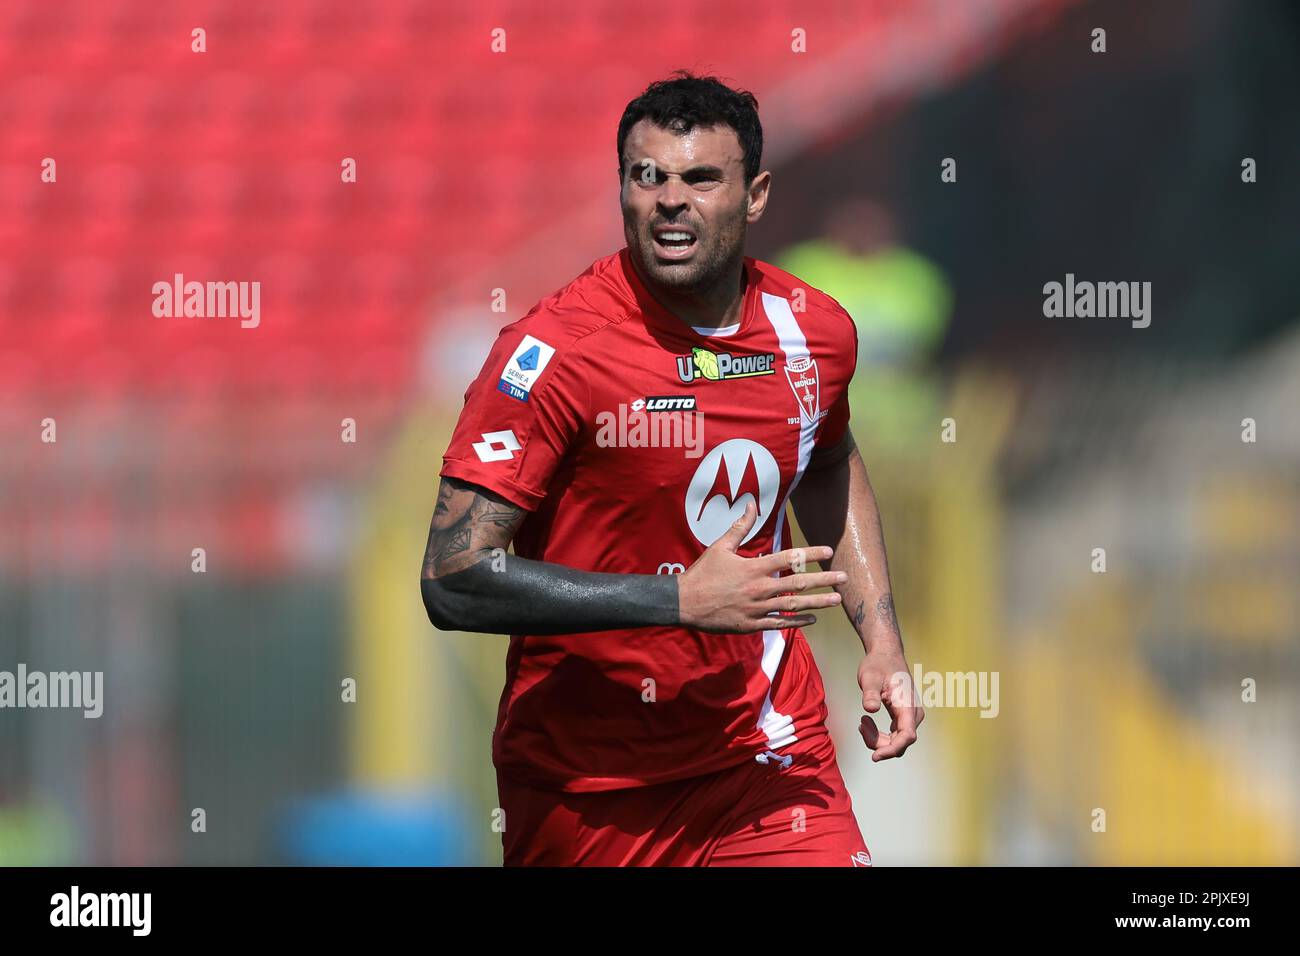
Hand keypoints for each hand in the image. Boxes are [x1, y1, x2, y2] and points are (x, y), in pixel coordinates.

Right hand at [678, 500, 846, 632]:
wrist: (684, 603)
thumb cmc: (702, 573)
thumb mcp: (720, 546)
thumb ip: (740, 527)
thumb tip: (751, 505)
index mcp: (754, 567)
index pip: (790, 559)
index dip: (812, 554)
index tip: (829, 551)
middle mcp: (759, 588)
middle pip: (798, 583)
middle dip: (824, 580)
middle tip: (844, 578)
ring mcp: (757, 608)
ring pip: (793, 605)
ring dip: (817, 602)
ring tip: (836, 600)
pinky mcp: (751, 625)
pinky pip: (779, 623)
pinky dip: (797, 621)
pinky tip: (813, 618)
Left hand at [857, 650, 923, 760]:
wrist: (886, 655)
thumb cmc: (878, 664)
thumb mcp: (869, 677)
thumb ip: (870, 693)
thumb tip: (870, 709)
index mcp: (908, 705)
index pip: (906, 736)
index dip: (891, 749)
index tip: (875, 756)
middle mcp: (913, 714)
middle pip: (900, 743)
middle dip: (878, 743)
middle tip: (861, 725)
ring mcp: (910, 717)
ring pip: (896, 742)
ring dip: (877, 739)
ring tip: (862, 723)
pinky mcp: (904, 717)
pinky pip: (894, 736)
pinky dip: (879, 735)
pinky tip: (866, 722)